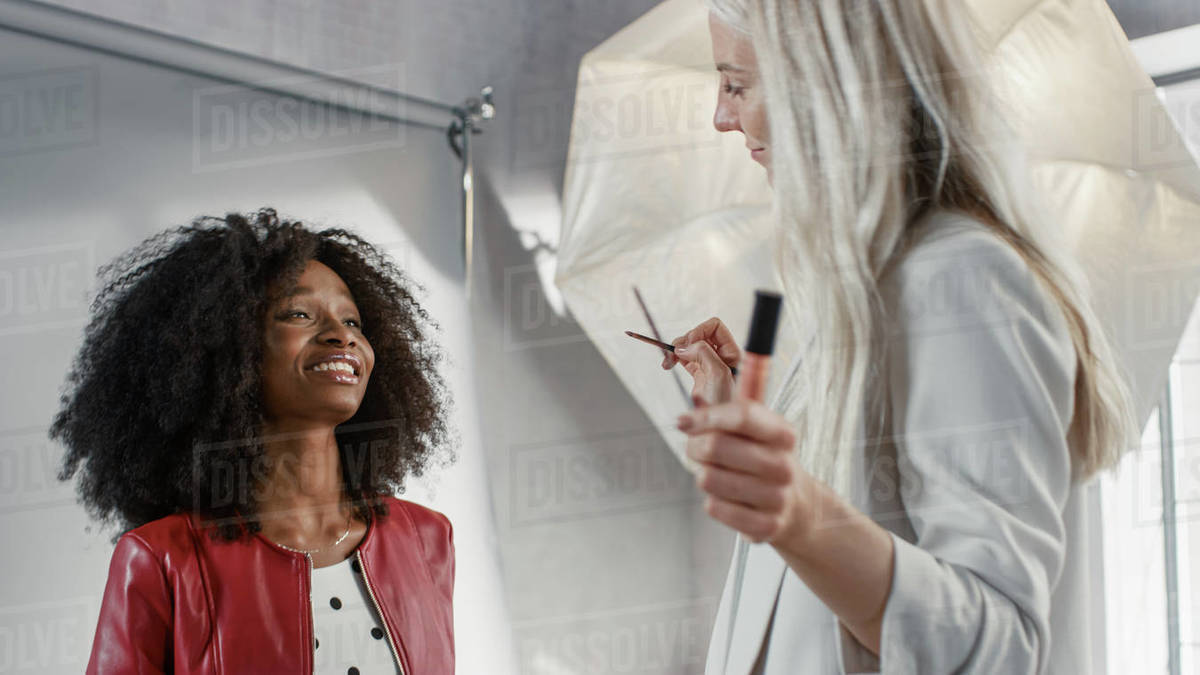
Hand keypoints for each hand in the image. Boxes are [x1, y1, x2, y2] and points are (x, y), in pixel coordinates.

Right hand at [666, 317, 740, 404]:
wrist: (719, 431)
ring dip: (676, 350)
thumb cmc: (727, 407)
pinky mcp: (700, 376)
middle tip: (675, 353)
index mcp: (733, 353)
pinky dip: (675, 359)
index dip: (699, 331)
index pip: (715, 328)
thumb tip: (684, 347)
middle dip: (684, 341)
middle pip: (700, 335)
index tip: (688, 343)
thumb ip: (704, 354)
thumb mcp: (718, 375)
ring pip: (691, 347)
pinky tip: (669, 364)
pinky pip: (686, 360)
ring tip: (668, 361)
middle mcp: (722, 358)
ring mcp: (710, 367)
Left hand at [677, 396, 812, 544]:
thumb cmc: (765, 461)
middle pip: (716, 446)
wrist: (797, 507)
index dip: (706, 416)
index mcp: (782, 434)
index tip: (684, 421)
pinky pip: (715, 507)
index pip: (742, 415)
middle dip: (694, 446)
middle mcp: (783, 465)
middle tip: (696, 449)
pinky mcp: (765, 525)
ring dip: (702, 474)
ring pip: (709, 479)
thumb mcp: (756, 432)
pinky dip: (713, 501)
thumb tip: (686, 416)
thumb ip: (723, 416)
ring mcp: (777, 497)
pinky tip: (726, 498)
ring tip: (715, 474)